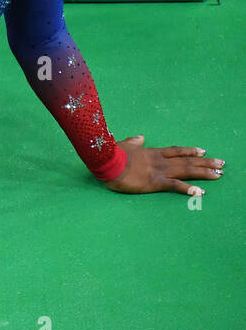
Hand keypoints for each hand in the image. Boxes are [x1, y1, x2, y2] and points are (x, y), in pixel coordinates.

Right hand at [103, 135, 223, 195]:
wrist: (107, 162)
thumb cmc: (112, 154)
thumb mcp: (124, 145)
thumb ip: (134, 142)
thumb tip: (140, 137)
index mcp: (152, 152)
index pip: (176, 151)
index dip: (191, 151)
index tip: (204, 151)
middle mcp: (160, 160)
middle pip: (188, 160)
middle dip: (206, 162)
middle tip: (222, 164)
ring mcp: (159, 171)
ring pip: (187, 170)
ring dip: (204, 172)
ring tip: (219, 175)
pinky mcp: (155, 182)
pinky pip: (175, 186)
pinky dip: (188, 189)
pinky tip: (200, 192)